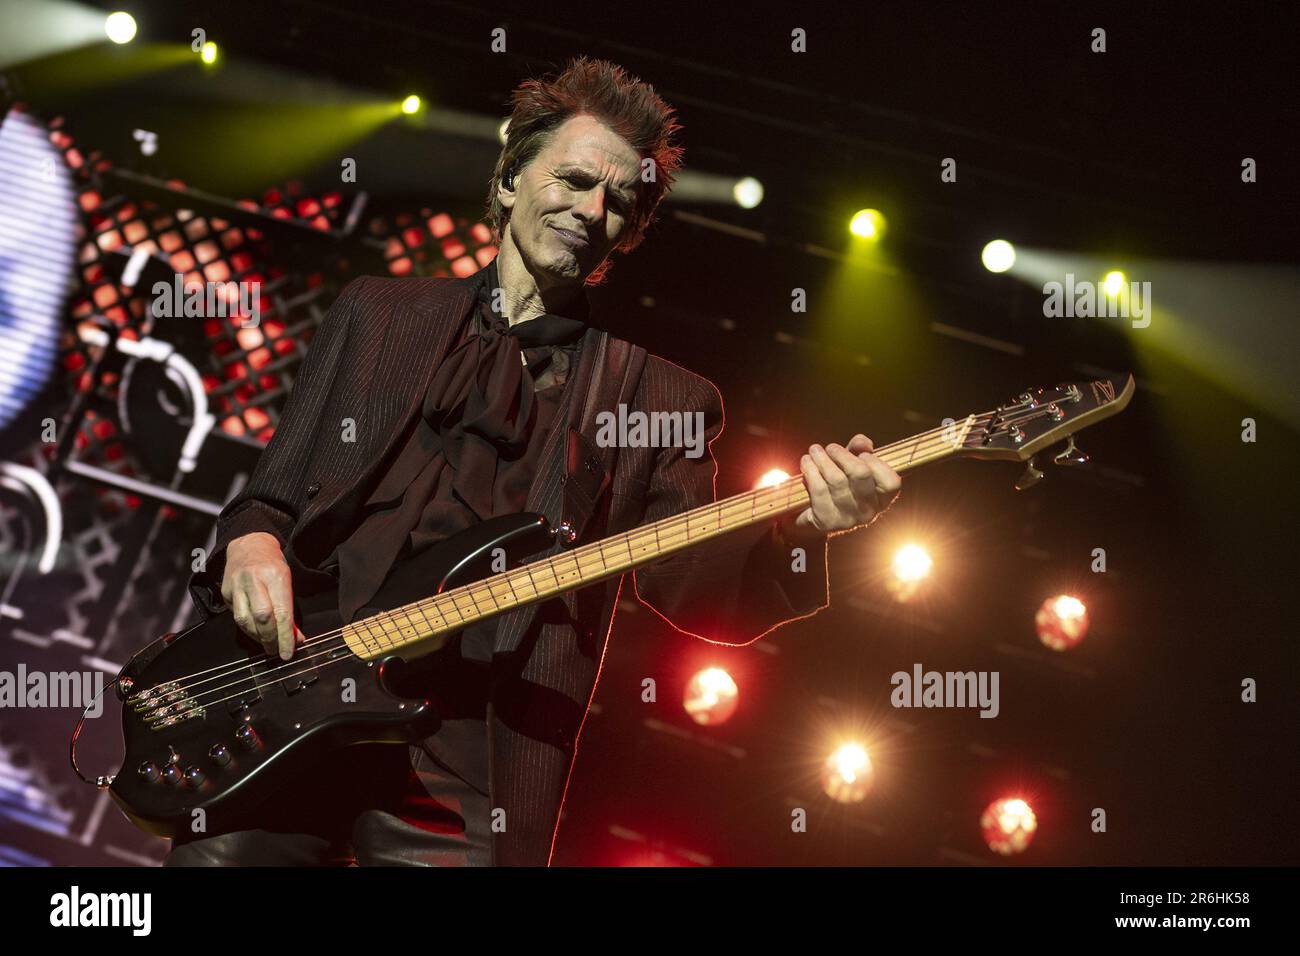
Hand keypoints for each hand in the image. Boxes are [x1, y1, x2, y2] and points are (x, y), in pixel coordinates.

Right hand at [221, 532, 304, 660]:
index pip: (282, 612)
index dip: (286, 636)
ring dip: (257, 638)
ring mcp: (237, 585)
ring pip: (244, 620)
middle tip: (277, 652)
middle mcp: (254, 580)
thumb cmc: (273, 566)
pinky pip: (236, 617)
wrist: (249, 545)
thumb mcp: (287, 581)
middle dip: (271, 639)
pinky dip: (248, 629)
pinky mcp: (225, 592)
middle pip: (262, 617)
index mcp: (275, 575)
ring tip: (268, 645)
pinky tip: (256, 634)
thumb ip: (290, 610)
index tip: (289, 652)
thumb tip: (296, 639)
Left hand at [780, 434, 901, 542]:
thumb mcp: (851, 466)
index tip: (859, 453)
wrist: (813, 516)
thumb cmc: (839, 485)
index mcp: (882, 499)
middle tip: (830, 447)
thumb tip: (861, 441)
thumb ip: (859, 450)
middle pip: (861, 474)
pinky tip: (806, 462)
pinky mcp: (827, 521)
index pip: (890, 481)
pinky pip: (819, 489)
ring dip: (822, 460)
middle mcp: (869, 512)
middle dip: (843, 455)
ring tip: (814, 450)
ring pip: (836, 480)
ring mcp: (848, 519)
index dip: (875, 462)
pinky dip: (811, 471)